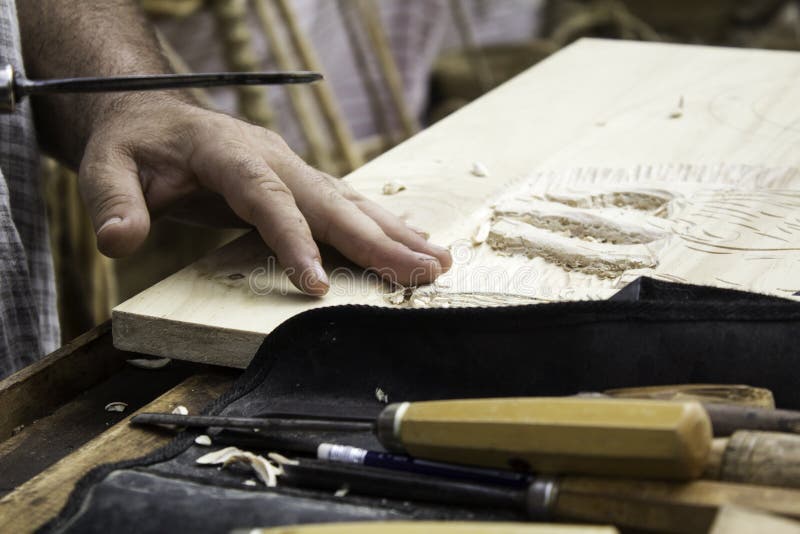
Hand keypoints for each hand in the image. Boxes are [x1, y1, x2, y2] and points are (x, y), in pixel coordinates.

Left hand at [78, 97, 451, 294]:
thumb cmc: (134, 144)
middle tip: (420, 272)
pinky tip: (410, 242)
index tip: (319, 285)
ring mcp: (291, 167)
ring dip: (393, 233)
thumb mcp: (108, 166)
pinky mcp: (298, 181)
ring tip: (436, 261)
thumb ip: (114, 200)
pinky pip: (346, 202)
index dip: (295, 240)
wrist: (154, 115)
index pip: (267, 198)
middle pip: (329, 200)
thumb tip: (118, 240)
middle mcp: (272, 157)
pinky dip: (381, 225)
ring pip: (349, 200)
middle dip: (376, 240)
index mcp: (228, 153)